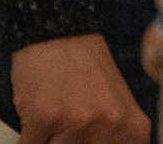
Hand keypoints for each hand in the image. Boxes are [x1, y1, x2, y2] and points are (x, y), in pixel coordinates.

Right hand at [10, 33, 148, 143]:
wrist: (59, 31)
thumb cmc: (85, 68)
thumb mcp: (116, 109)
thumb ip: (112, 139)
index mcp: (131, 130)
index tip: (83, 139)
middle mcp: (109, 127)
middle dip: (68, 143)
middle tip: (66, 128)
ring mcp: (77, 123)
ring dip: (49, 141)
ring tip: (54, 120)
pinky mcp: (45, 117)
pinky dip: (31, 136)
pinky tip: (38, 116)